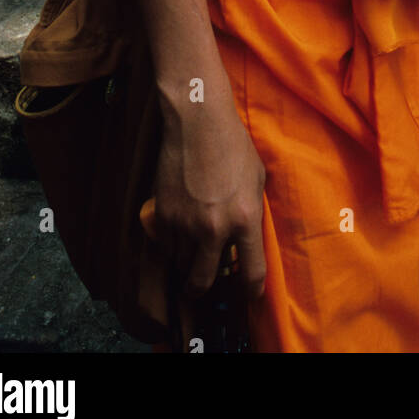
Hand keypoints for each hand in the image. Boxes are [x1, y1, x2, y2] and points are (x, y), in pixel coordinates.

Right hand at [144, 92, 267, 304]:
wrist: (197, 122)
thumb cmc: (233, 145)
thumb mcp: (256, 180)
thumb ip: (251, 213)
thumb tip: (246, 238)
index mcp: (245, 220)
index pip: (251, 273)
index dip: (252, 292)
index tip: (249, 297)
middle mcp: (214, 228)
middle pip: (203, 281)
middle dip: (202, 289)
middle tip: (202, 285)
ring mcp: (185, 223)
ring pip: (181, 263)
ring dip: (185, 262)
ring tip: (190, 249)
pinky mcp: (163, 214)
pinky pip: (165, 244)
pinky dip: (171, 243)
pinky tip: (178, 229)